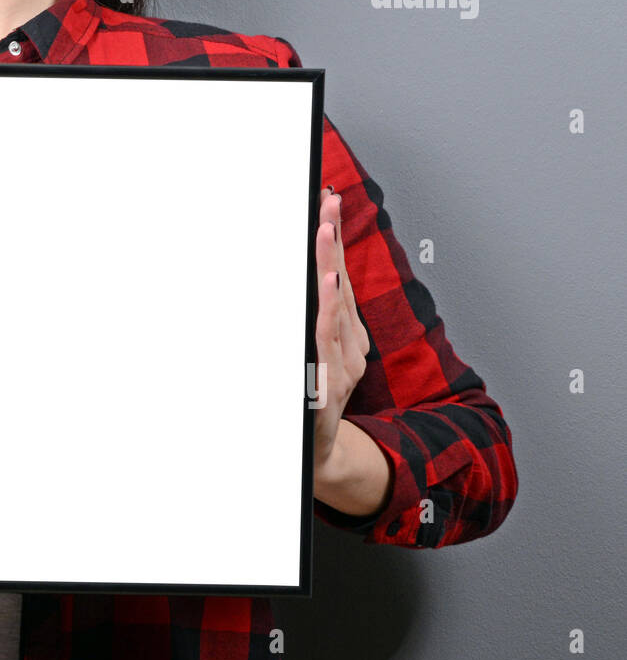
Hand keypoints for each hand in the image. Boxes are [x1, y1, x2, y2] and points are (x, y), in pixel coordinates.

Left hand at [312, 185, 369, 476]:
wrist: (318, 457)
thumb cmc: (313, 405)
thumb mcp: (314, 361)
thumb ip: (314, 326)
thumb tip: (308, 288)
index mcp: (347, 338)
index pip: (339, 280)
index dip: (333, 241)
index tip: (327, 202)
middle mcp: (350, 348)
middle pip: (339, 284)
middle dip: (332, 241)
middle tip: (325, 203)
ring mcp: (342, 365)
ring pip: (334, 307)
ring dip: (329, 265)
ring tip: (323, 231)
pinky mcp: (329, 384)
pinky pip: (325, 341)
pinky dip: (329, 311)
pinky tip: (330, 285)